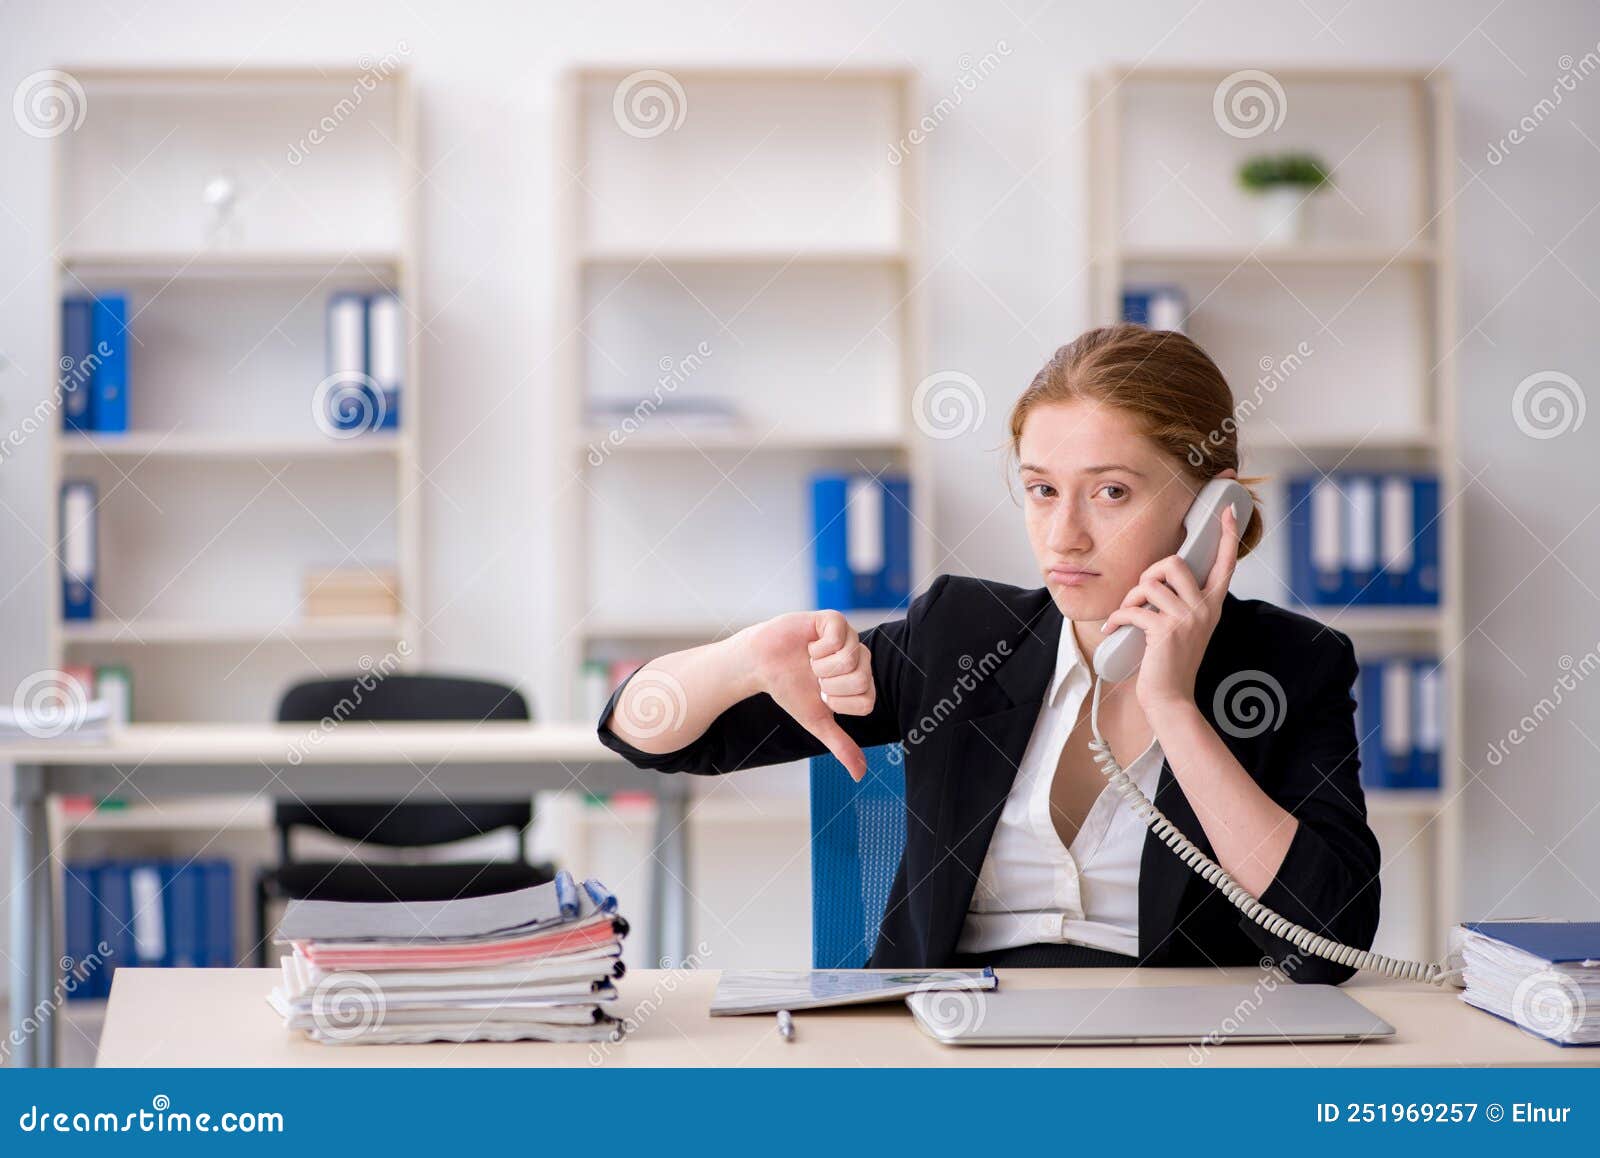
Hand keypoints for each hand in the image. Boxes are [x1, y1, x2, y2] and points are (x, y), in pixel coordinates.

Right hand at [742, 610, 874, 780]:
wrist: (760, 666)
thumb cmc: (790, 690)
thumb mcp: (817, 720)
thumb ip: (841, 744)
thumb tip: (860, 775)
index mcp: (861, 681)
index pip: (867, 701)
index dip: (839, 703)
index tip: (821, 696)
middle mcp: (859, 657)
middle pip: (860, 681)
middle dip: (828, 685)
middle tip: (814, 677)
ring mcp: (848, 637)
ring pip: (850, 660)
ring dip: (820, 667)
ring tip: (809, 661)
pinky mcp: (833, 620)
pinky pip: (839, 638)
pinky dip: (817, 648)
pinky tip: (808, 646)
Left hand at [1100, 505, 1239, 712]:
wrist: (1170, 699)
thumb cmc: (1171, 663)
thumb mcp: (1185, 628)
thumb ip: (1180, 603)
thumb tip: (1157, 579)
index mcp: (1212, 605)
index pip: (1225, 564)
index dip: (1227, 536)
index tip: (1229, 511)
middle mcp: (1205, 609)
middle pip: (1175, 563)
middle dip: (1151, 572)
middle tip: (1141, 595)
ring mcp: (1187, 619)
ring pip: (1150, 583)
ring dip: (1131, 598)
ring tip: (1127, 615)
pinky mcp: (1165, 630)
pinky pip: (1133, 608)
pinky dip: (1117, 618)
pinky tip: (1113, 629)